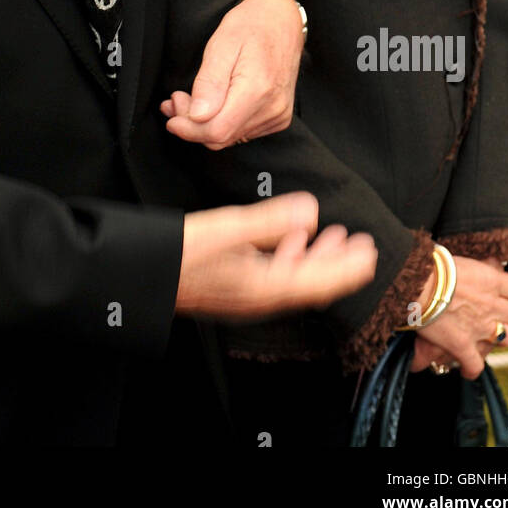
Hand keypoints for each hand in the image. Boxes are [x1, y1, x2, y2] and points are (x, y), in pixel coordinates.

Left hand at [161, 0, 303, 149]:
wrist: (281, 20)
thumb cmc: (250, 26)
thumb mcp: (222, 44)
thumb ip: (209, 83)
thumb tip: (197, 116)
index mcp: (257, 90)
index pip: (216, 130)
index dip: (188, 128)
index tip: (171, 114)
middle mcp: (272, 108)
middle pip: (221, 137)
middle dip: (192, 125)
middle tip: (176, 99)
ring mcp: (278, 115)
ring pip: (230, 136)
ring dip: (204, 123)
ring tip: (187, 99)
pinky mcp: (278, 117)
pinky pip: (242, 131)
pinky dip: (222, 121)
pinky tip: (210, 104)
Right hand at [175, 190, 376, 321]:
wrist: (137, 276)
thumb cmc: (176, 255)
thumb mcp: (225, 229)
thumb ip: (269, 221)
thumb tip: (309, 211)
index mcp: (262, 288)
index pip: (318, 282)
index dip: (347, 268)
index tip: (369, 253)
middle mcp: (257, 296)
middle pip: (310, 283)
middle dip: (338, 263)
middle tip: (362, 245)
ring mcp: (243, 293)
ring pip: (292, 277)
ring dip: (315, 256)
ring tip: (333, 236)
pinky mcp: (230, 285)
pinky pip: (272, 273)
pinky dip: (288, 255)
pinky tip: (287, 237)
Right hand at [409, 255, 507, 379]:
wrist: (415, 283)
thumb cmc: (430, 266)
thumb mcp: (457, 259)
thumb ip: (472, 268)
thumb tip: (475, 265)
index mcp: (491, 280)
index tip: (500, 293)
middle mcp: (491, 305)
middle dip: (505, 316)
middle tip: (490, 314)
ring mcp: (480, 327)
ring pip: (507, 338)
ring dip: (497, 338)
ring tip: (483, 336)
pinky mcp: (462, 345)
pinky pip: (475, 365)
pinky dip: (471, 368)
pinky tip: (466, 368)